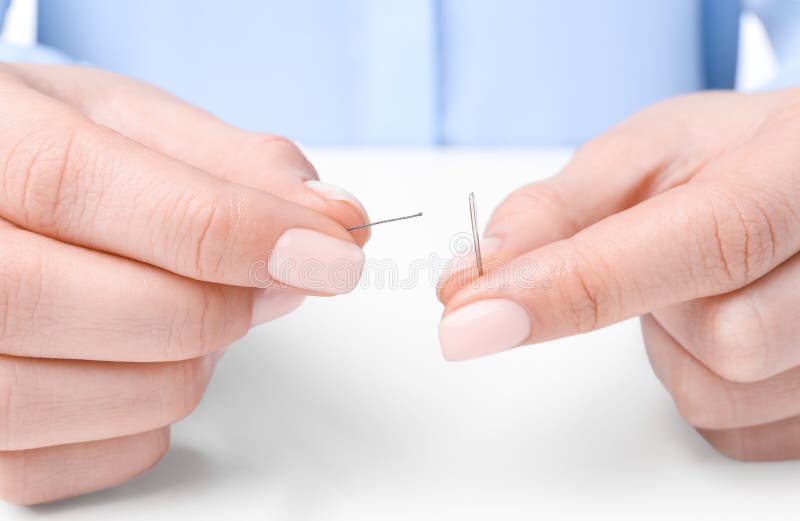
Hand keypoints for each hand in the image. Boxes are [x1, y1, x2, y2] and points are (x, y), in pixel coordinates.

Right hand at [0, 64, 367, 503]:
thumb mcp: (131, 123)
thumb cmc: (45, 147)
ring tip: (197, 315)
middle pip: (86, 304)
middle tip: (276, 281)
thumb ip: (234, 164)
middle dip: (218, 303)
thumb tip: (333, 219)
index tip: (328, 253)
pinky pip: (56, 466)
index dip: (226, 229)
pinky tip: (145, 368)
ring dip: (187, 368)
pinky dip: (139, 428)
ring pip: (89, 397)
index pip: (79, 186)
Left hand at [437, 89, 799, 460]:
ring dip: (671, 347)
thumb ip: (561, 208)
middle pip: (726, 338)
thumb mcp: (647, 153)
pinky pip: (730, 431)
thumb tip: (481, 270)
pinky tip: (717, 324)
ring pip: (717, 394)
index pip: (711, 239)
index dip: (583, 283)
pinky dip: (694, 383)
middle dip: (657, 306)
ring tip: (698, 286)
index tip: (475, 315)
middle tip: (662, 256)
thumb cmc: (731, 157)